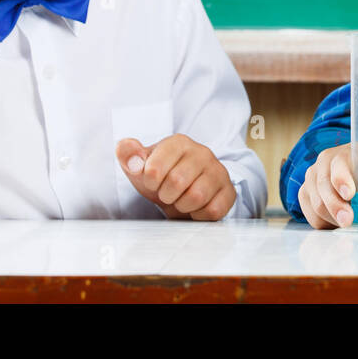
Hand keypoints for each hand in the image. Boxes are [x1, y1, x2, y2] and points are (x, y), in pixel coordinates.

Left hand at [116, 134, 235, 220]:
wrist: (183, 191)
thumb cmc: (160, 177)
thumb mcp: (139, 166)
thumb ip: (128, 154)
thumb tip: (128, 152)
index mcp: (178, 142)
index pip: (155, 168)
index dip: (150, 182)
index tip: (153, 181)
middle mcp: (202, 152)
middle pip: (177, 182)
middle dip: (166, 195)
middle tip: (167, 193)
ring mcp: (218, 171)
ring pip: (196, 196)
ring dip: (182, 205)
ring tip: (181, 199)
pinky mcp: (228, 191)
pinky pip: (212, 211)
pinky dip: (198, 216)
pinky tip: (195, 207)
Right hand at [296, 143, 357, 228]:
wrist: (347, 164)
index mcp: (344, 154)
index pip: (338, 165)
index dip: (342, 180)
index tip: (350, 194)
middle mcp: (322, 164)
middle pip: (324, 187)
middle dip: (336, 207)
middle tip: (349, 222)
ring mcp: (310, 179)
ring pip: (316, 203)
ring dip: (332, 218)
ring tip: (348, 225)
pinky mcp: (304, 193)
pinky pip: (310, 215)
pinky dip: (324, 223)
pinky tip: (337, 224)